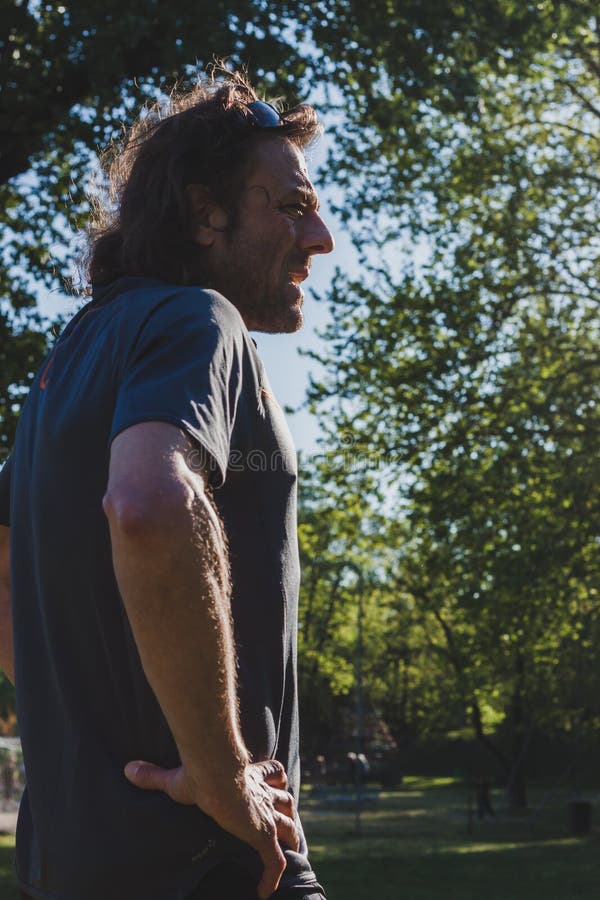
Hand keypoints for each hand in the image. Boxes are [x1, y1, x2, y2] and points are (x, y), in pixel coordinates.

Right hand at [124, 757, 298, 897]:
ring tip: (287, 851)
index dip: (274, 780)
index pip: (272, 774)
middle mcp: (262, 794)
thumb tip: (129, 768)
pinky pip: (274, 862)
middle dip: (287, 811)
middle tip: (286, 824)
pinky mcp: (263, 835)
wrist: (214, 774)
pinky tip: (263, 892)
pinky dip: (271, 877)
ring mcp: (265, 816)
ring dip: (289, 839)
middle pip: (286, 801)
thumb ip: (153, 776)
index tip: (274, 786)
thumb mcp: (173, 778)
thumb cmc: (197, 773)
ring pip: (288, 828)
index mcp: (248, 777)